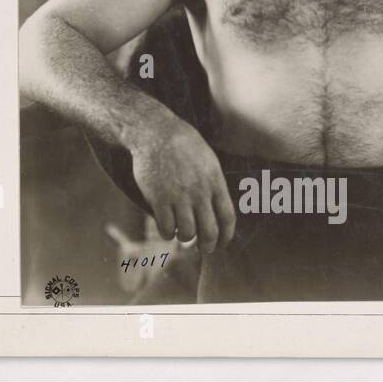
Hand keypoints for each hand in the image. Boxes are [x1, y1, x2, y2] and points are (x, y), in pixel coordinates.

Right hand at [128, 119, 235, 252]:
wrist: (154, 132)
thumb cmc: (181, 143)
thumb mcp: (207, 159)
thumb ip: (214, 183)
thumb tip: (218, 207)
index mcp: (214, 182)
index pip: (228, 218)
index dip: (226, 236)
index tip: (221, 243)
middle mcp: (199, 192)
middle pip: (209, 231)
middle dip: (207, 245)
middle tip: (202, 249)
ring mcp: (179, 196)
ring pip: (187, 233)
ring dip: (185, 238)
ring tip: (181, 234)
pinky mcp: (159, 199)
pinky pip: (166, 227)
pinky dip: (167, 232)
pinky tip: (166, 228)